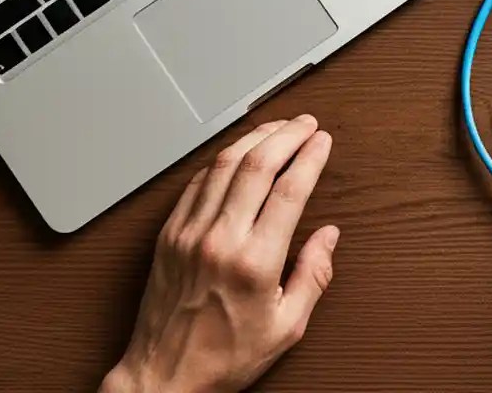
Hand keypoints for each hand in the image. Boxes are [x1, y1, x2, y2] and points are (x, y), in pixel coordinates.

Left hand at [101, 115, 338, 392]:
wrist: (162, 378)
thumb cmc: (223, 358)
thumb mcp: (287, 327)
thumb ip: (314, 276)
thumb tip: (329, 236)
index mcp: (254, 262)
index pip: (289, 190)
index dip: (310, 157)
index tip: (323, 142)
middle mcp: (219, 239)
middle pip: (256, 165)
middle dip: (286, 135)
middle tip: (305, 124)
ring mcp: (188, 234)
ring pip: (222, 166)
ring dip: (253, 139)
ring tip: (276, 128)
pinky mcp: (168, 236)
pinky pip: (195, 184)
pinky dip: (220, 161)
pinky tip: (236, 154)